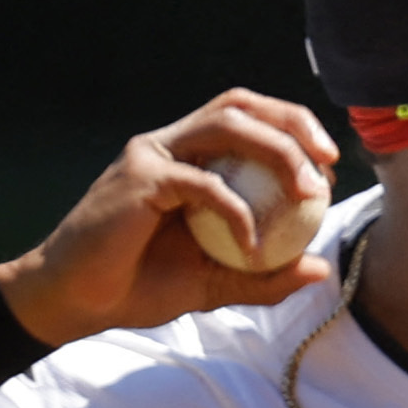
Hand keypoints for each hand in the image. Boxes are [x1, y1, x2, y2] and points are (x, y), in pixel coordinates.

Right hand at [0, 90, 340, 346]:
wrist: (78, 302)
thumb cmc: (139, 287)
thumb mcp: (215, 285)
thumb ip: (265, 277)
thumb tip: (320, 269)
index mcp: (188, 157)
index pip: (246, 119)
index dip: (292, 130)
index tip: (329, 171)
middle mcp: (170, 144)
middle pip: (240, 105)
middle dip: (293, 122)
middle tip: (329, 160)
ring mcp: (152, 156)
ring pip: (226, 126)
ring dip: (277, 151)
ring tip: (308, 191)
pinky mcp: (139, 179)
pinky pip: (203, 183)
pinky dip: (238, 213)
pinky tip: (254, 248)